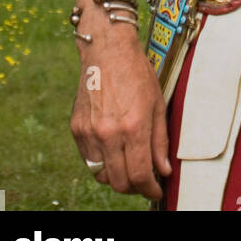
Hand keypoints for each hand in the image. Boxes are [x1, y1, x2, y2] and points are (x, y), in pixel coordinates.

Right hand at [71, 29, 170, 199]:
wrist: (107, 49)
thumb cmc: (136, 72)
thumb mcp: (157, 103)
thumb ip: (160, 141)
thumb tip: (164, 170)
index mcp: (133, 126)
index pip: (140, 175)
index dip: (150, 189)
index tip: (156, 190)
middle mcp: (109, 133)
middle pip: (120, 182)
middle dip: (135, 187)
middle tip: (144, 181)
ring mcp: (90, 133)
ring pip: (102, 176)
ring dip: (117, 177)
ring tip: (129, 165)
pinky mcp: (76, 129)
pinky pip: (89, 160)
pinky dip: (102, 163)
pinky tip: (113, 150)